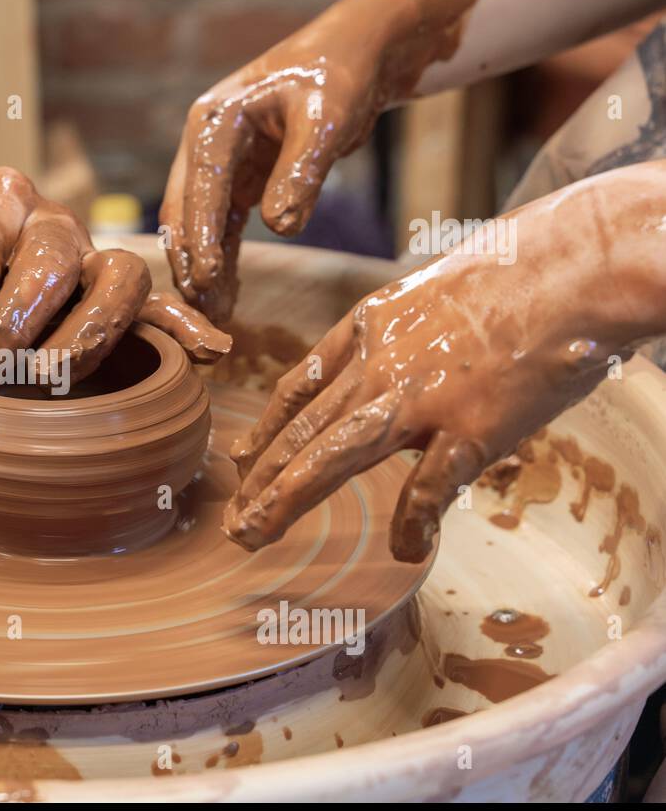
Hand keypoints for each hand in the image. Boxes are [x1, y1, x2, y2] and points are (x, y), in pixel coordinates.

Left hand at [0, 167, 230, 385]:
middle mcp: (52, 218)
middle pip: (54, 261)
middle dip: (20, 323)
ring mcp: (94, 254)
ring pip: (120, 280)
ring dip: (86, 337)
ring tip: (49, 380)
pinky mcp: (119, 293)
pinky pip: (161, 306)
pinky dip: (186, 327)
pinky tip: (210, 351)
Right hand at [159, 0, 485, 322]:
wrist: (356, 55)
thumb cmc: (341, 75)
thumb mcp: (326, 118)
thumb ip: (302, 172)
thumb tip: (281, 227)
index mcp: (214, 121)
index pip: (201, 189)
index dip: (201, 237)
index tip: (204, 281)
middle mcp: (204, 144)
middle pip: (185, 213)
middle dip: (190, 263)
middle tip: (200, 313)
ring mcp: (218, 164)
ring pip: (199, 226)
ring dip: (203, 268)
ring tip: (211, 315)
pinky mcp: (238, 179)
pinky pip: (222, 226)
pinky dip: (222, 259)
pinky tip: (225, 295)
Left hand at [223, 166, 665, 561]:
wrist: (577, 264)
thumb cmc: (521, 268)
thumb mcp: (435, 289)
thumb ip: (407, 335)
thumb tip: (403, 369)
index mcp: (369, 326)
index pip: (300, 386)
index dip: (267, 427)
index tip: (241, 457)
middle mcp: (379, 365)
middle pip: (301, 429)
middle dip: (260, 479)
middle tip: (233, 521)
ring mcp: (417, 398)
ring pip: (329, 456)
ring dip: (285, 498)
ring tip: (253, 534)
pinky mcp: (468, 428)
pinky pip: (426, 487)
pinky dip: (413, 520)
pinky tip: (405, 547)